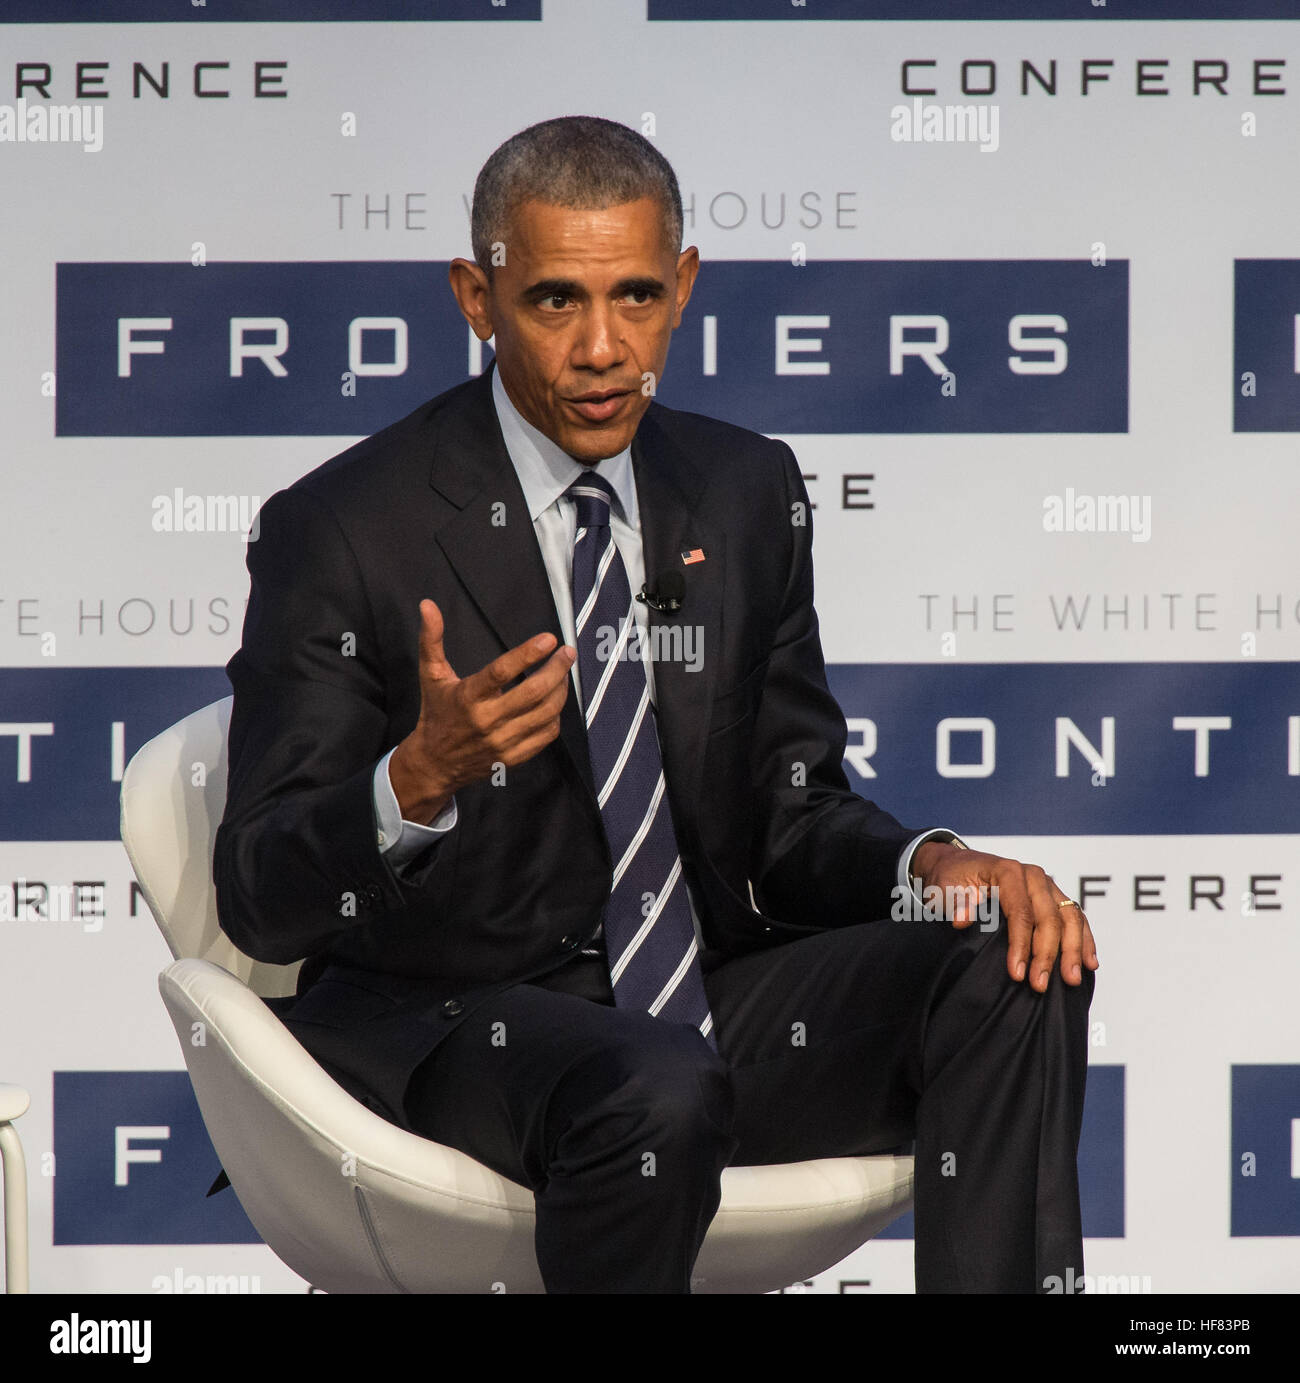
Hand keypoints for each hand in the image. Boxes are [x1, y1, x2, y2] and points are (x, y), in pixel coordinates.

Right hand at [389, 599, 574, 822]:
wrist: (434, 763)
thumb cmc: (436, 713)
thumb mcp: (431, 675)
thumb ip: (432, 639)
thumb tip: (428, 604)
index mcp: (468, 696)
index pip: (501, 672)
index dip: (528, 654)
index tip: (549, 639)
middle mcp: (487, 720)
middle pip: (533, 692)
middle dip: (557, 669)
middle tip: (567, 653)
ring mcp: (502, 741)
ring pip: (545, 713)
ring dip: (561, 690)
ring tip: (563, 673)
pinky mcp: (514, 757)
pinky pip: (546, 735)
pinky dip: (556, 715)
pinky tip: (554, 701)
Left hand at [910, 841, 1098, 992]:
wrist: (956, 865)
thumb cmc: (951, 879)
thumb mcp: (944, 888)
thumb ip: (955, 902)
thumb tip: (962, 920)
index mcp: (1008, 872)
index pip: (1021, 913)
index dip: (1021, 945)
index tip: (1017, 973)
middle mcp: (1033, 876)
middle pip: (1049, 918)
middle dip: (1047, 955)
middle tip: (1039, 985)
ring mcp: (1046, 886)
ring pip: (1069, 918)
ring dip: (1073, 950)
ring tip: (1071, 979)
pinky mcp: (1053, 897)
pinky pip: (1074, 918)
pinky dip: (1084, 940)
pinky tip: (1089, 962)